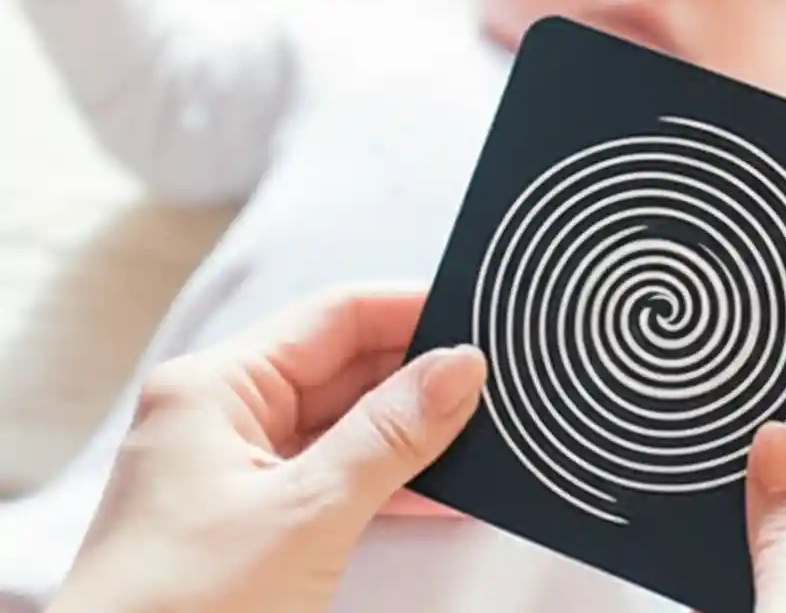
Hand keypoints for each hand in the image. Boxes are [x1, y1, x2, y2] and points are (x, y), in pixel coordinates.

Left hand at [48, 287, 486, 612]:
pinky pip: (336, 477)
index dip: (411, 312)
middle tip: (496, 383)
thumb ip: (391, 435)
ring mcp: (237, 471)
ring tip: (484, 432)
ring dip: (412, 432)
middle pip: (343, 367)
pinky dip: (389, 480)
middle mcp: (222, 417)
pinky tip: (445, 488)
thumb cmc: (180, 612)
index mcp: (215, 388)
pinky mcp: (255, 521)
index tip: (480, 321)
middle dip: (420, 374)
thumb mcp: (307, 512)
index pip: (333, 317)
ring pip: (344, 425)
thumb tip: (458, 366)